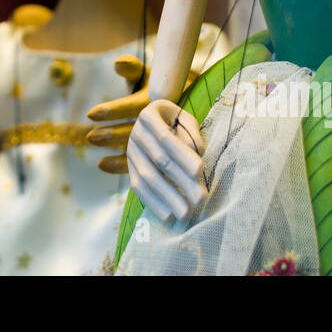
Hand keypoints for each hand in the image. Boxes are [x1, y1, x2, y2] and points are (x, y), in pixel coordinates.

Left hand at [85, 55, 200, 174]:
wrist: (187, 102)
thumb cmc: (159, 85)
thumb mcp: (148, 74)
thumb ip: (132, 68)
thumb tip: (118, 63)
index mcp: (160, 100)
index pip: (135, 106)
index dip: (113, 110)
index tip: (90, 114)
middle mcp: (164, 121)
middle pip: (137, 131)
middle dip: (112, 136)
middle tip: (90, 137)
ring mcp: (164, 138)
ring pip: (141, 150)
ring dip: (117, 154)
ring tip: (96, 156)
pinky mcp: (161, 152)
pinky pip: (144, 162)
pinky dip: (122, 165)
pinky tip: (103, 165)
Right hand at [124, 99, 206, 224]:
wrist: (152, 121)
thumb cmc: (174, 121)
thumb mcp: (184, 118)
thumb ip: (192, 133)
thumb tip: (198, 153)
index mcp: (149, 116)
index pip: (166, 138)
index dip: (182, 154)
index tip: (201, 170)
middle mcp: (136, 134)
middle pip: (159, 160)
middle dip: (181, 180)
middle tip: (201, 198)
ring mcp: (130, 153)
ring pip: (147, 177)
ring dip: (167, 196)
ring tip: (186, 213)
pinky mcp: (130, 169)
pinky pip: (138, 188)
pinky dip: (152, 203)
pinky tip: (167, 216)